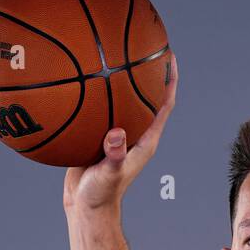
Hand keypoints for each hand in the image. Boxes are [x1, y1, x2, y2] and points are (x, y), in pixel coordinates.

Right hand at [62, 49, 178, 214]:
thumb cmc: (100, 195)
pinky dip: (92, 91)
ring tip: (112, 50)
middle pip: (146, 96)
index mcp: (145, 141)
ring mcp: (117, 134)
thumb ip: (114, 154)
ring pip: (122, 100)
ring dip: (120, 78)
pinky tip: (78, 76)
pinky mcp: (99, 135)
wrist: (84, 206)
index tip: (170, 57)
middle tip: (145, 44)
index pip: (164, 106)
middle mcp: (134, 134)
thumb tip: (116, 134)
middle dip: (148, 72)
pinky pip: (99, 107)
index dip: (170, 82)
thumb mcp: (108, 174)